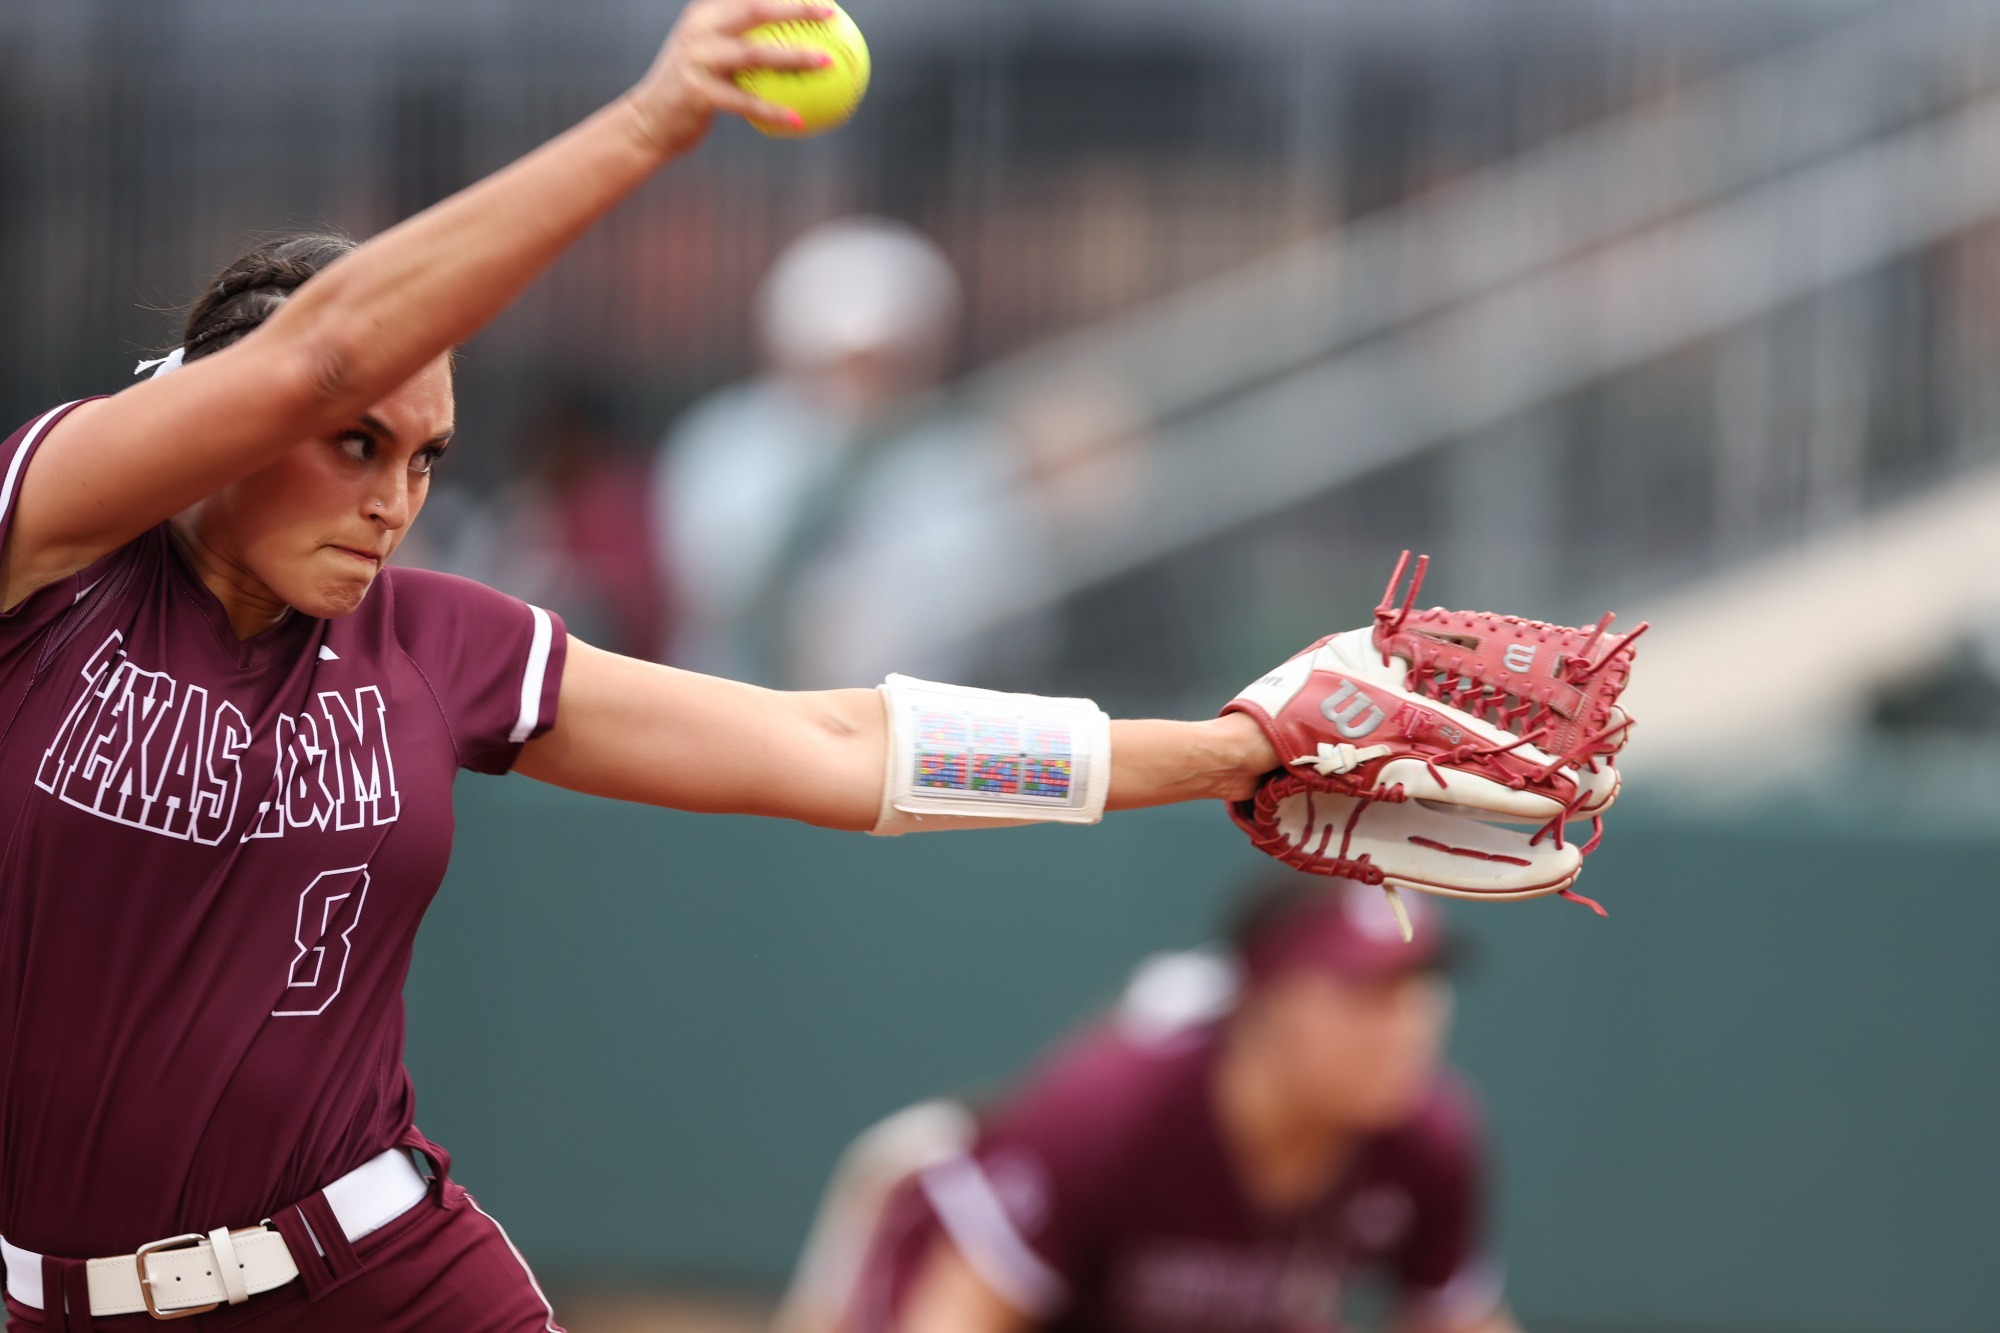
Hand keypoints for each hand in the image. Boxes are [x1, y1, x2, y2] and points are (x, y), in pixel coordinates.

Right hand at [627, 0, 836, 157]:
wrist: (649, 122)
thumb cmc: (693, 92)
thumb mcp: (712, 59)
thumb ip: (743, 45)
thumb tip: (795, 45)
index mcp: (705, 14)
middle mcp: (699, 29)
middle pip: (755, 9)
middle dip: (795, 8)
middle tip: (831, 13)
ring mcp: (697, 58)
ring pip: (754, 54)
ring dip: (795, 57)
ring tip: (829, 63)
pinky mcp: (697, 91)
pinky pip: (745, 101)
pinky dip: (773, 111)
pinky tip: (800, 120)